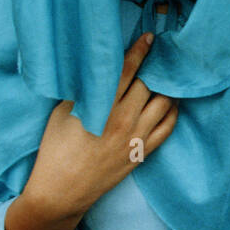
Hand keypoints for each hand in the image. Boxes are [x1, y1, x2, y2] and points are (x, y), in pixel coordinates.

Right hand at [20, 33, 178, 220]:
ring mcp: (136, 138)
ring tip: (166, 78)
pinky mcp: (143, 153)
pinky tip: (169, 102)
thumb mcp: (63, 112)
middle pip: (149, 84)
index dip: (140, 51)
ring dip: (167, 88)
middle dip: (156, 67)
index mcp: (103, 107)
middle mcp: (124, 120)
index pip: (127, 71)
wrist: (61, 191)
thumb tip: (99, 67)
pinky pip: (168, 127)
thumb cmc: (56, 148)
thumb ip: (85, 89)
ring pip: (164, 103)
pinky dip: (172, 111)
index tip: (150, 39)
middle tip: (160, 57)